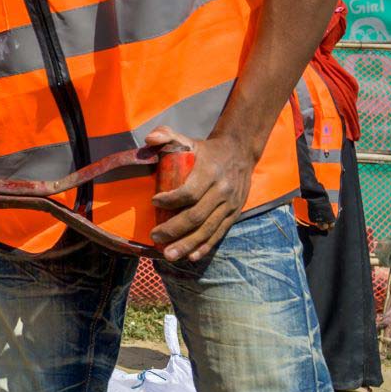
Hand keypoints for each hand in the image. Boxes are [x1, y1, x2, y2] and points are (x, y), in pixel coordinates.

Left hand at [147, 127, 255, 262]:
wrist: (240, 153)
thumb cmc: (206, 150)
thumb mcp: (188, 138)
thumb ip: (167, 135)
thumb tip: (150, 139)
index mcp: (210, 172)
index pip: (190, 192)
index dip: (171, 200)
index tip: (154, 202)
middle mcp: (222, 191)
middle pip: (197, 215)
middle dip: (174, 229)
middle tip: (155, 236)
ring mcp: (230, 205)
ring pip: (208, 229)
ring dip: (187, 244)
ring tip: (168, 255)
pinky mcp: (234, 214)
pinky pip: (219, 233)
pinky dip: (205, 247)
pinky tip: (191, 256)